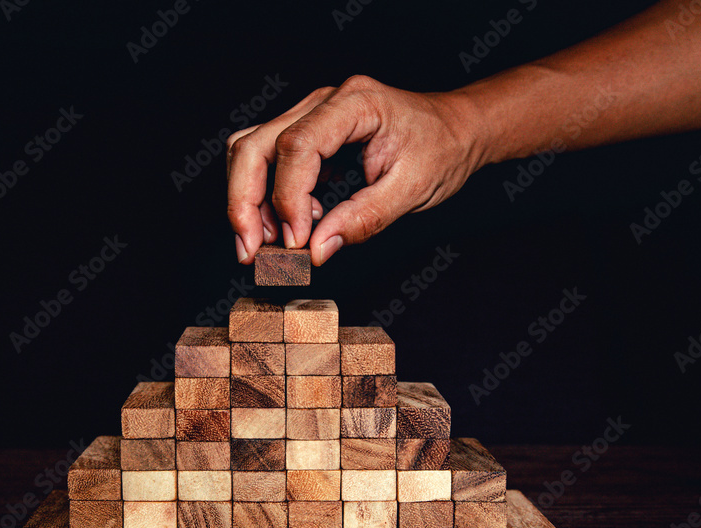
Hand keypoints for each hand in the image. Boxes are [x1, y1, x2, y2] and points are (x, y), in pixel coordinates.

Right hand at [226, 75, 485, 265]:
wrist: (455, 129)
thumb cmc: (441, 150)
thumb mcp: (412, 190)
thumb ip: (364, 219)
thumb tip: (316, 250)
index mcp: (354, 104)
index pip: (296, 146)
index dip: (287, 199)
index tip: (295, 243)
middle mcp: (324, 101)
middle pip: (254, 145)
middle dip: (244, 203)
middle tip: (251, 252)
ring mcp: (310, 113)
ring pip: (249, 150)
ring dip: (247, 201)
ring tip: (265, 245)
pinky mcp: (306, 131)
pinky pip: (265, 158)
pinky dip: (264, 195)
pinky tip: (292, 225)